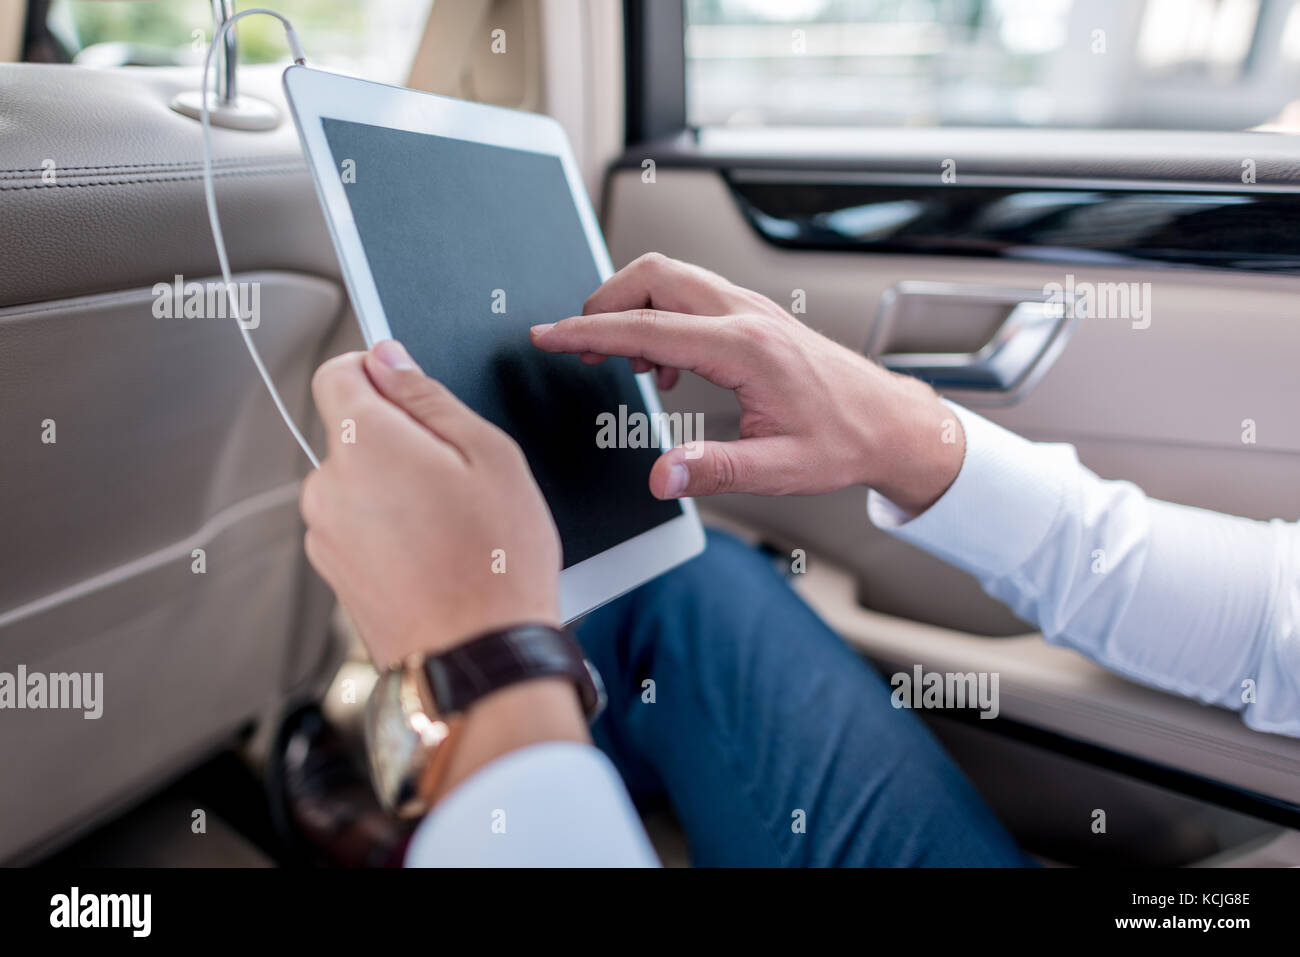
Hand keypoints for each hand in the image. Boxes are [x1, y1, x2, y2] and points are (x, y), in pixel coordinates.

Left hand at [300, 340, 560, 667]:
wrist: (479, 659)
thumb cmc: (495, 564)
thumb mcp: (488, 454)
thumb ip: (426, 396)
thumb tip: (387, 359)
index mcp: (361, 442)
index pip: (336, 372)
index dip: (377, 372)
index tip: (413, 394)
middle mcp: (327, 485)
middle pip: (352, 432)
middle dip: (399, 440)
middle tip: (459, 476)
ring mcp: (325, 534)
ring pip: (358, 482)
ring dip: (396, 489)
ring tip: (453, 526)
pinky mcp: (334, 573)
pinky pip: (359, 526)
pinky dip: (390, 530)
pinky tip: (436, 555)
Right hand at [530, 253, 963, 515]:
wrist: (889, 421)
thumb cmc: (844, 439)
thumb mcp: (781, 468)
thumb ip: (716, 470)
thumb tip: (661, 478)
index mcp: (746, 349)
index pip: (648, 328)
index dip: (589, 331)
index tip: (548, 336)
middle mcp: (746, 315)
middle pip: (654, 276)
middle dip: (605, 302)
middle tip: (580, 346)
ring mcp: (750, 308)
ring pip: (671, 277)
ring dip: (633, 306)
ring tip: (628, 365)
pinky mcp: (753, 314)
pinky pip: (690, 294)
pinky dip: (660, 314)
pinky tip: (667, 363)